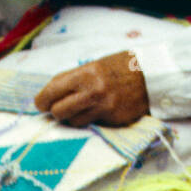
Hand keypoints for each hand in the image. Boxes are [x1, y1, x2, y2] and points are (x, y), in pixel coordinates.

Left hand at [33, 51, 149, 126]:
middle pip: (59, 111)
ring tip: (79, 109)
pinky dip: (90, 120)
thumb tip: (50, 92)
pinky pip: (92, 125)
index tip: (40, 103)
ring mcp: (104, 107)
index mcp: (85, 73)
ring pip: (74, 122)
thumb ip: (73, 78)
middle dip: (55, 111)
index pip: (53, 90)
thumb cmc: (120, 67)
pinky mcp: (113, 120)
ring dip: (72, 118)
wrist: (151, 75)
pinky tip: (96, 112)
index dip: (42, 100)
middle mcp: (93, 91)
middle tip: (57, 109)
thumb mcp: (94, 65)